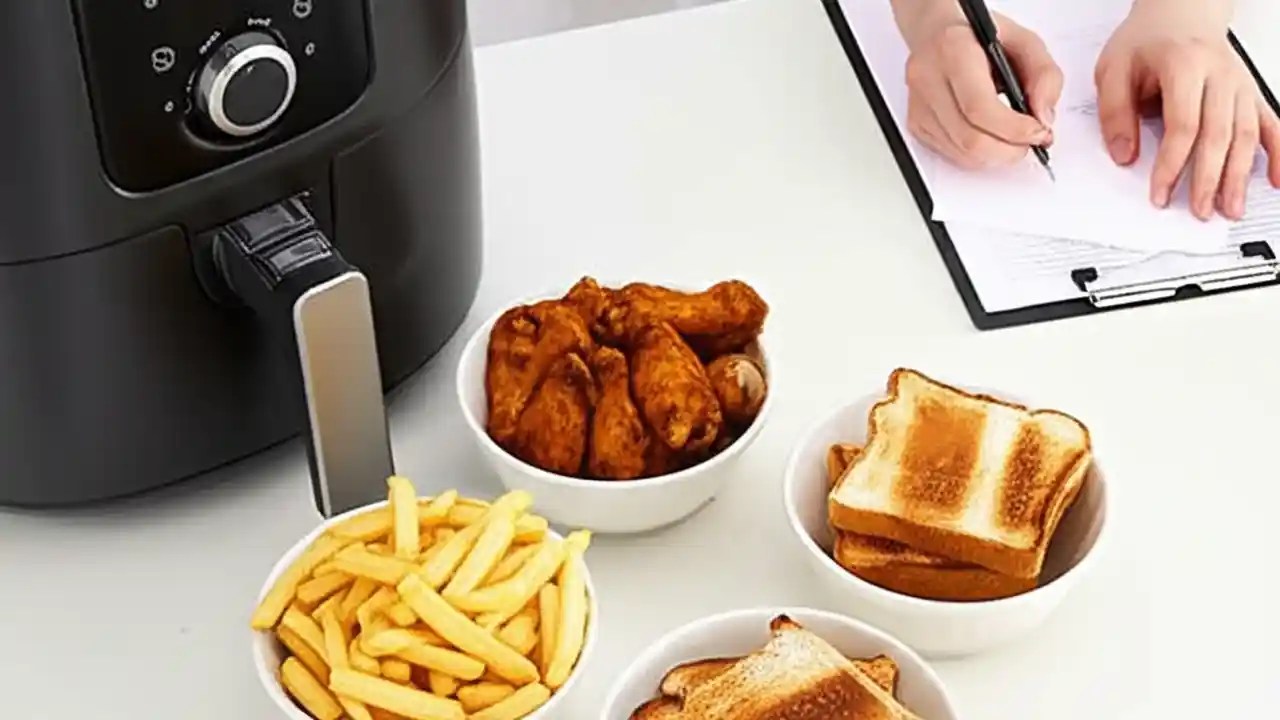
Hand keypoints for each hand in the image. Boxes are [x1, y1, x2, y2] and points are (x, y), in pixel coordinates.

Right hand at [893, 1, 1061, 169]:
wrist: (938, 33)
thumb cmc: (978, 37)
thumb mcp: (1024, 41)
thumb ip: (1044, 75)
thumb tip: (1043, 117)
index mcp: (954, 51)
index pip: (979, 107)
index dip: (1013, 129)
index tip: (1038, 131)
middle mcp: (929, 79)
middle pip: (969, 138)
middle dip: (1008, 150)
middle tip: (1029, 143)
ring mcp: (919, 104)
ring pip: (960, 152)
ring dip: (995, 156)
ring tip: (1014, 141)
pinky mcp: (915, 123)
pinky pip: (950, 154)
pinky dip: (978, 155)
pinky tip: (990, 139)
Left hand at [1095, 0, 1279, 219]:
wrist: (1180, 12)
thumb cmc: (1147, 41)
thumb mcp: (1114, 70)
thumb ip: (1115, 113)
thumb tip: (1124, 156)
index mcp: (1186, 65)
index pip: (1184, 125)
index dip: (1172, 164)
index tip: (1160, 193)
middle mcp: (1221, 75)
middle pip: (1219, 135)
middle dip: (1209, 179)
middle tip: (1200, 211)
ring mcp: (1240, 85)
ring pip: (1246, 135)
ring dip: (1240, 175)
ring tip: (1231, 208)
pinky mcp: (1251, 93)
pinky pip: (1270, 124)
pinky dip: (1277, 153)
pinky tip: (1275, 180)